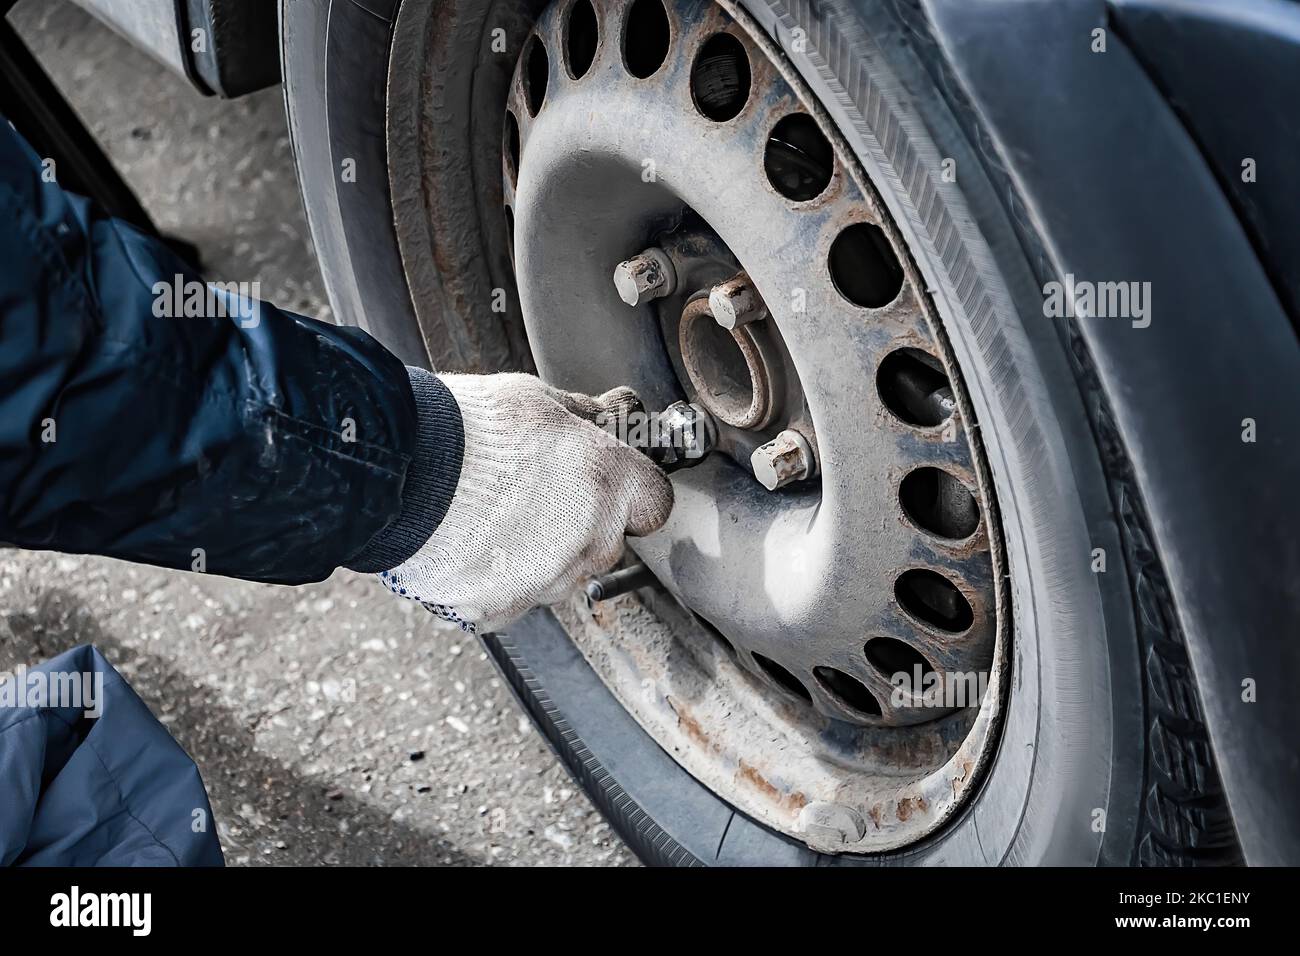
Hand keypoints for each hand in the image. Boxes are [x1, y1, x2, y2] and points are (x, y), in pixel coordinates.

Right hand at [378, 373, 672, 631]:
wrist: (398, 474)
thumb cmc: (466, 430)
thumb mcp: (536, 399)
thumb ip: (586, 418)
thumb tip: (615, 413)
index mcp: (607, 485)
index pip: (655, 502)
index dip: (633, 490)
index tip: (613, 481)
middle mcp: (588, 541)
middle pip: (608, 541)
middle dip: (584, 520)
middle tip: (539, 491)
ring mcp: (547, 582)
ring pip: (563, 572)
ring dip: (544, 551)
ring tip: (494, 514)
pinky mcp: (502, 610)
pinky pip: (518, 596)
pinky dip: (502, 576)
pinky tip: (472, 541)